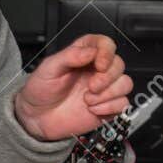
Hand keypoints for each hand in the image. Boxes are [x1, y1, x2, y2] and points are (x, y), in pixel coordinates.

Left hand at [13, 34, 131, 139]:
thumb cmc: (40, 90)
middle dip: (107, 77)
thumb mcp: (49, 68)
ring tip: (88, 100)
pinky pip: (123, 104)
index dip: (107, 52)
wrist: (36, 118)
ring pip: (125, 83)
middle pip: (119, 64)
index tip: (99, 64)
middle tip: (91, 87)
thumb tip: (90, 51)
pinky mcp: (106, 107)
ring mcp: (103, 89)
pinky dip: (109, 107)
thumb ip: (70, 56)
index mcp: (83, 56)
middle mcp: (96, 71)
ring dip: (109, 93)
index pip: (105, 44)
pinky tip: (92, 109)